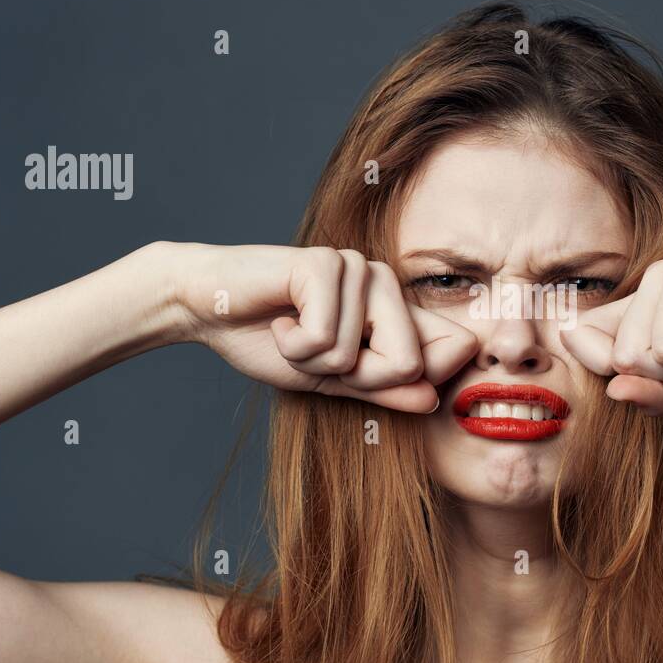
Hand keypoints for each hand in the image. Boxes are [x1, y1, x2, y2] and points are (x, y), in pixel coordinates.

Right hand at [166, 242, 477, 411]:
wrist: (208, 310)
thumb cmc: (268, 341)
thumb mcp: (333, 379)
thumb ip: (383, 388)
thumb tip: (432, 400)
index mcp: (396, 310)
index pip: (454, 346)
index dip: (416, 380)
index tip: (359, 374)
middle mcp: (385, 282)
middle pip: (407, 364)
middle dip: (351, 375)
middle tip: (312, 349)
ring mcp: (357, 268)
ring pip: (357, 354)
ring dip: (309, 359)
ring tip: (289, 330)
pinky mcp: (325, 262)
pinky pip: (323, 337)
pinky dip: (291, 343)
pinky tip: (278, 318)